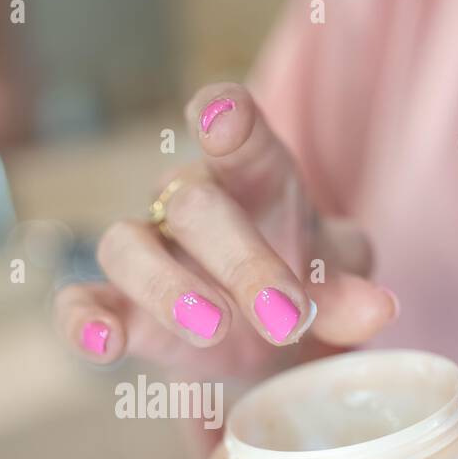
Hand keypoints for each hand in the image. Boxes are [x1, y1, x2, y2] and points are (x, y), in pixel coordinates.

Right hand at [54, 83, 398, 376]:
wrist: (263, 340)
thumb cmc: (300, 287)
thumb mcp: (335, 291)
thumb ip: (349, 297)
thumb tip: (378, 310)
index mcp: (252, 179)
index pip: (240, 137)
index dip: (228, 121)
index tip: (220, 116)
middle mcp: (190, 205)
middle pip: (196, 207)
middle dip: (242, 260)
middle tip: (285, 316)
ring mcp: (147, 254)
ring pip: (127, 247)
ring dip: (168, 288)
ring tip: (213, 328)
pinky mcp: (118, 307)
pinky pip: (79, 303)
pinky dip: (82, 322)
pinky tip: (102, 342)